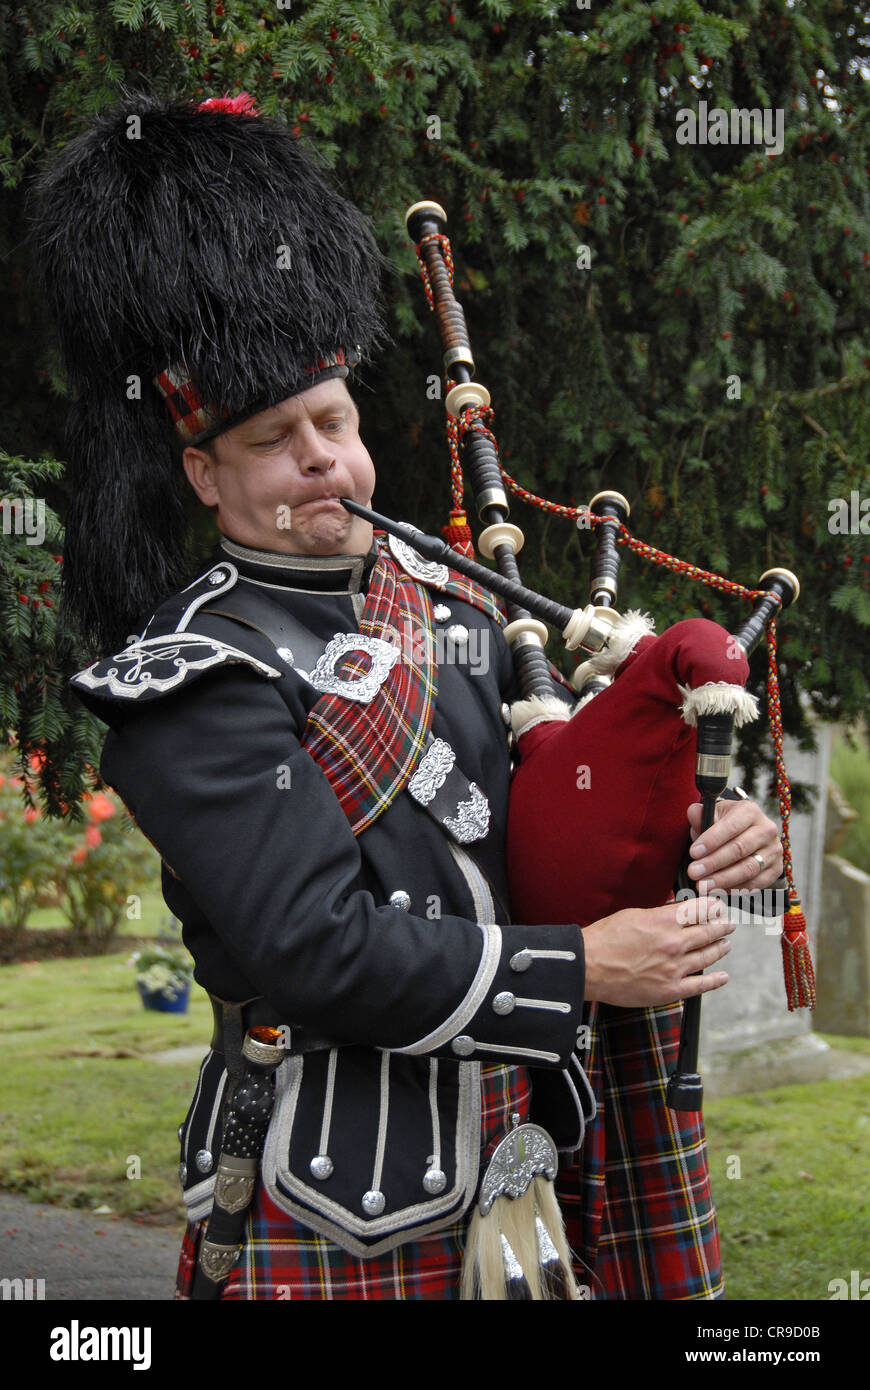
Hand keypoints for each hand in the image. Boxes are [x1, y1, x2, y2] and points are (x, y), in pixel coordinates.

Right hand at [581, 896, 733, 1006]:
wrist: (588, 966)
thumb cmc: (605, 939)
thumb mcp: (633, 915)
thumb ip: (660, 914)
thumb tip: (678, 911)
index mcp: (664, 922)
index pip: (699, 910)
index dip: (713, 906)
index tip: (718, 906)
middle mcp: (673, 944)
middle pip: (709, 931)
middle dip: (722, 925)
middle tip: (728, 923)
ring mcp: (674, 968)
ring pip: (708, 956)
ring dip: (720, 948)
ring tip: (725, 944)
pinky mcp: (670, 990)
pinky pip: (700, 985)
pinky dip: (715, 980)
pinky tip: (722, 976)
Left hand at [685, 797, 782, 893]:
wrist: (745, 835)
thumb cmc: (724, 825)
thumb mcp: (712, 816)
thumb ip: (700, 815)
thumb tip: (693, 812)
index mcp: (750, 812)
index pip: (730, 827)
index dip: (711, 840)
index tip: (693, 853)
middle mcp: (767, 829)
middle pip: (739, 849)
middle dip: (714, 863)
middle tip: (693, 873)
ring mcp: (774, 850)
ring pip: (748, 869)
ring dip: (723, 879)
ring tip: (703, 886)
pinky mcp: (776, 869)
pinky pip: (756, 883)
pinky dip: (736, 889)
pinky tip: (718, 891)